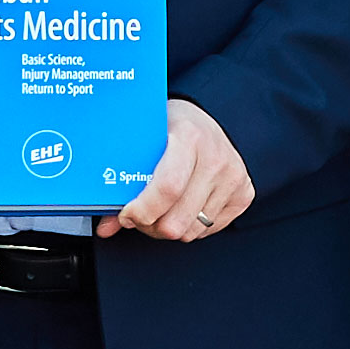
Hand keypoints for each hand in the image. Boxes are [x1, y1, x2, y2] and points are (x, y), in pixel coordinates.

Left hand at [101, 98, 252, 241]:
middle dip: (150, 226)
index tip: (127, 214)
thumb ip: (124, 182)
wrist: (211, 117)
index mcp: (189, 137)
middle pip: (177, 220)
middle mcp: (215, 158)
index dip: (142, 211)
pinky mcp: (244, 194)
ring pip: (191, 231)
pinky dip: (190, 226)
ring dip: (169, 228)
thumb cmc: (172, 127)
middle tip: (140, 216)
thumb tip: (105, 227)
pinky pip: (208, 230)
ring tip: (160, 212)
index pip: (167, 188)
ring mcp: (233, 177)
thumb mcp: (146, 141)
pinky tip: (182, 208)